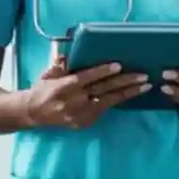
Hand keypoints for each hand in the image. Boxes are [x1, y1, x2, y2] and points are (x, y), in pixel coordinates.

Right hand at [24, 58, 149, 128]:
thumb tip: (69, 55)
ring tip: (146, 85)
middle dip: (125, 82)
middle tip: (143, 75)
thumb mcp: (47, 74)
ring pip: (109, 101)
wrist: (33, 114)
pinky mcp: (85, 122)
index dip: (102, 72)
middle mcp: (73, 101)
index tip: (118, 65)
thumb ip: (59, 65)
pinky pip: (105, 109)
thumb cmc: (42, 89)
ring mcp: (80, 114)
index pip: (85, 78)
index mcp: (63, 87)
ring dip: (129, 93)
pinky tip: (133, 93)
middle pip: (103, 89)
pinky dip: (119, 101)